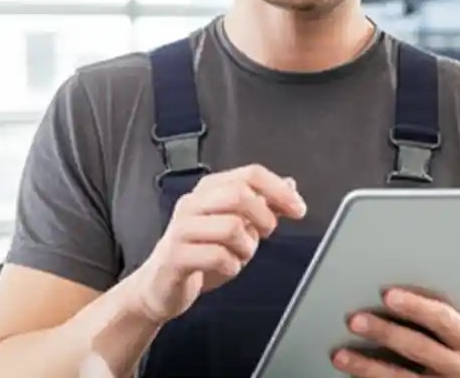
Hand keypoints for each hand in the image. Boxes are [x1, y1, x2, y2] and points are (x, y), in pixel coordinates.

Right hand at [129, 164, 306, 322]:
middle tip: (266, 234)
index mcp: (208, 190)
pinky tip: (225, 268)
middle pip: (240, 193)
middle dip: (264, 216)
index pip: (250, 173)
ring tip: (238, 255)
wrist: (159, 287)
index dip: (279, 189)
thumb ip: (261, 205)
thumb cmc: (199, 254)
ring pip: (232, 227)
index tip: (299, 209)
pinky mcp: (176, 256)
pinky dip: (231, 267)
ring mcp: (181, 229)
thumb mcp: (236, 227)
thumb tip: (290, 184)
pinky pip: (218, 256)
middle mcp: (192, 203)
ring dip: (247, 248)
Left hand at [332, 289, 459, 377]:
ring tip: (340, 355)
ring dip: (367, 366)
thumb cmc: (458, 362)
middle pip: (419, 348)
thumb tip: (388, 296)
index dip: (415, 306)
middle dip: (385, 332)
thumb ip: (436, 325)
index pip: (443, 319)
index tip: (387, 294)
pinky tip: (351, 377)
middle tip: (355, 320)